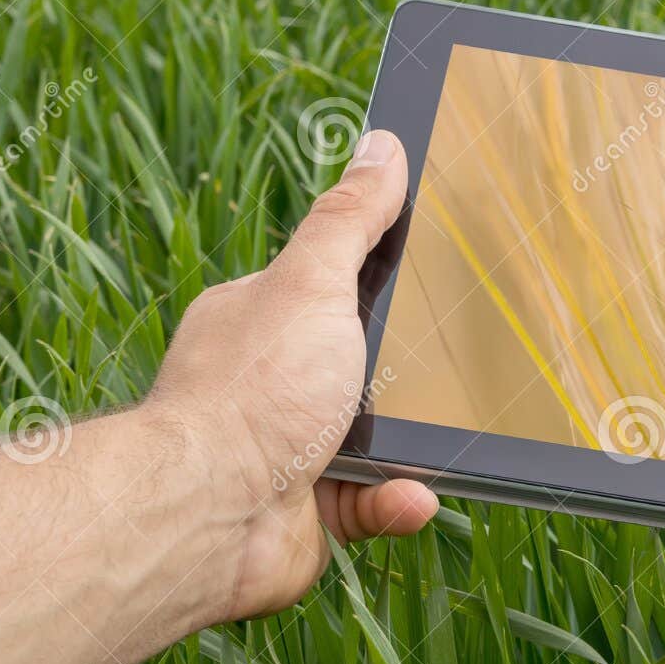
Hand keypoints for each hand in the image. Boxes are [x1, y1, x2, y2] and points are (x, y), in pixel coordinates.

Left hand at [148, 129, 437, 620]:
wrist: (209, 517)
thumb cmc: (253, 393)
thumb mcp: (314, 284)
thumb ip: (351, 220)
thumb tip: (383, 146)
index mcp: (262, 318)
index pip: (331, 285)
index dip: (382, 282)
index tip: (437, 280)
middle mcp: (270, 382)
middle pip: (362, 363)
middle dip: (410, 374)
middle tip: (454, 369)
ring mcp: (290, 448)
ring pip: (378, 436)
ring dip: (415, 444)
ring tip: (441, 442)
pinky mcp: (312, 511)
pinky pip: (375, 500)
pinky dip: (398, 500)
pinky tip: (411, 495)